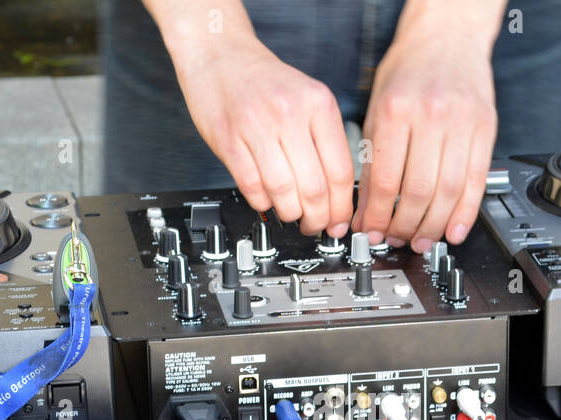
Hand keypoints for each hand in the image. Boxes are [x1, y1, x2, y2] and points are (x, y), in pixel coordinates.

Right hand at [173, 33, 354, 235]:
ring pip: (283, 191)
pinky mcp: (229, 139)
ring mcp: (258, 126)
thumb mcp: (308, 97)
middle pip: (314, 187)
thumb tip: (337, 193)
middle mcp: (290, 113)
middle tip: (315, 225)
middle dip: (317, 218)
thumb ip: (324, 140)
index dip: (341, 207)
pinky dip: (263, 202)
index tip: (339, 222)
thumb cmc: (264, 80)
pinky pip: (252, 186)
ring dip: (290, 214)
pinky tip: (267, 199)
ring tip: (291, 214)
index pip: (339, 170)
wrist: (220, 53)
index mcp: (318, 104)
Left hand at [351, 27, 497, 250]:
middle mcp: (430, 116)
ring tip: (421, 240)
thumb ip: (373, 156)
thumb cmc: (410, 68)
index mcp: (396, 110)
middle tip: (395, 239)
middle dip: (403, 226)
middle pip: (417, 192)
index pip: (384, 180)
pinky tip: (454, 229)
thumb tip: (367, 206)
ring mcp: (462, 123)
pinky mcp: (485, 129)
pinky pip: (477, 182)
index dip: (376, 216)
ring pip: (448, 193)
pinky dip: (465, 213)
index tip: (371, 231)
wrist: (448, 35)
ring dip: (433, 226)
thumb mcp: (378, 106)